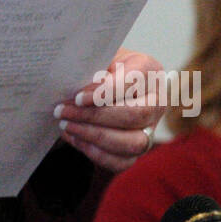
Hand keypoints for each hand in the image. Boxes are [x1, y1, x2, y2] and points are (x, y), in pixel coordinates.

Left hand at [55, 47, 166, 171]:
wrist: (95, 85)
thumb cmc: (96, 68)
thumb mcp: (94, 60)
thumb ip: (91, 71)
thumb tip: (82, 94)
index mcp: (149, 71)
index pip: (135, 82)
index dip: (107, 93)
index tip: (78, 98)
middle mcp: (157, 101)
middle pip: (137, 115)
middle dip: (96, 117)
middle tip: (63, 112)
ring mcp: (150, 128)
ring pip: (134, 143)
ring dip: (95, 136)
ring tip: (67, 125)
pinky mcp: (137, 149)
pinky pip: (122, 161)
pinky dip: (96, 153)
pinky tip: (76, 138)